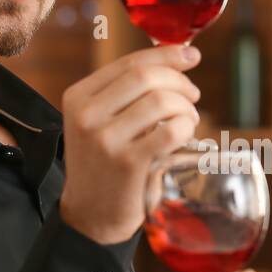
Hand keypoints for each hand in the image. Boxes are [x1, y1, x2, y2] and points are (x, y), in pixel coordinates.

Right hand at [59, 45, 201, 244]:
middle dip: (180, 81)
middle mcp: (87, 115)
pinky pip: (170, 131)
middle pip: (146, 76)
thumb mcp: (100, 123)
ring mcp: (106, 140)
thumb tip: (179, 56)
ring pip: (161, 101)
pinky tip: (185, 136)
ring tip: (189, 121)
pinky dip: (186, 128)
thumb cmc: (105, 165)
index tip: (191, 56)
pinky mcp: (128, 163)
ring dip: (186, 108)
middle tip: (193, 97)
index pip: (129, 63)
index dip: (167, 54)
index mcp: (78, 97)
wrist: (91, 216)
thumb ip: (127, 94)